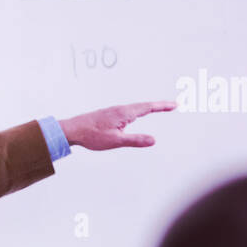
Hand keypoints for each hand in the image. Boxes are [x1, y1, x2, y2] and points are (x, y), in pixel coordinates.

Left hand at [58, 100, 174, 150]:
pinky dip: (138, 111)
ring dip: (149, 107)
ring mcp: (114, 111)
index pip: (148, 107)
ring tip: (160, 108)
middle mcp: (120, 109)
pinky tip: (136, 114)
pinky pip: (129, 111)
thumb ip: (135, 140)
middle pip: (144, 106)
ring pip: (136, 108)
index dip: (162, 106)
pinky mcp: (109, 115)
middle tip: (173, 105)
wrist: (72, 129)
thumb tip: (153, 140)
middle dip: (159, 105)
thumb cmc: (91, 135)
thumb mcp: (116, 141)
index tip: (175, 104)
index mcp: (124, 113)